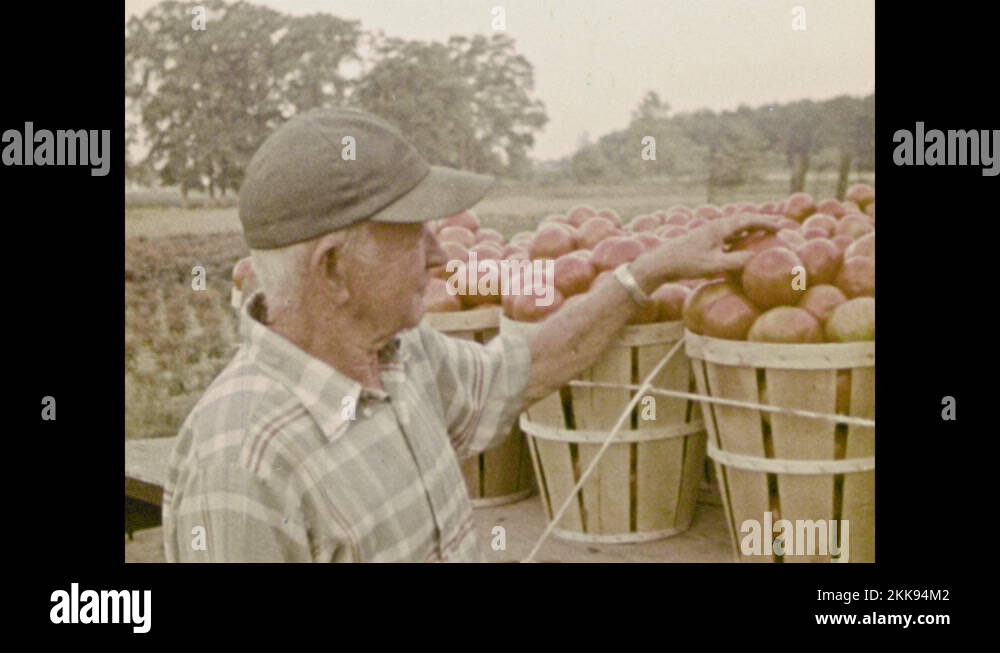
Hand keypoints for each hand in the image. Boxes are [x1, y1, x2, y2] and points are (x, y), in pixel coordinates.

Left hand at [636, 213, 780, 283]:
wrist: (660, 263)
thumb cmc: (686, 264)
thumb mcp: (714, 265)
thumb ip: (737, 262)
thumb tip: (758, 259)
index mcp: (719, 228)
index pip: (748, 220)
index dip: (765, 223)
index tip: (781, 227)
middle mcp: (714, 226)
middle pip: (742, 221)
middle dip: (759, 224)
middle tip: (775, 228)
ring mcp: (707, 232)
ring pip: (733, 228)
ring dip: (748, 230)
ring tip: (762, 236)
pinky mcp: (702, 240)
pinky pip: (725, 235)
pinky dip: (737, 238)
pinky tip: (739, 247)